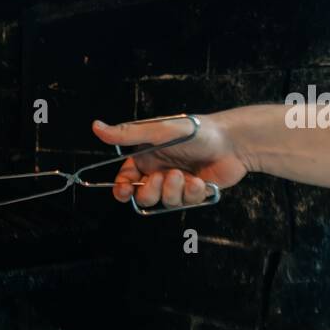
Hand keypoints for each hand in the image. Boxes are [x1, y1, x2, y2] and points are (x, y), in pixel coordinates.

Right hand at [91, 113, 251, 208]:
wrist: (233, 142)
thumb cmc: (195, 131)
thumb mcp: (158, 131)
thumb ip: (127, 133)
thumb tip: (95, 127)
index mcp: (148, 157)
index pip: (126, 178)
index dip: (122, 189)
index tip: (123, 192)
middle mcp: (160, 170)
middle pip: (143, 195)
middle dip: (151, 191)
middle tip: (162, 178)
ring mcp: (177, 183)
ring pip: (164, 201)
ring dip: (174, 191)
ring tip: (186, 176)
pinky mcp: (194, 193)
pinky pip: (186, 203)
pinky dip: (192, 193)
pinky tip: (201, 181)